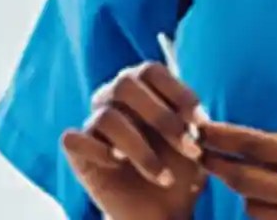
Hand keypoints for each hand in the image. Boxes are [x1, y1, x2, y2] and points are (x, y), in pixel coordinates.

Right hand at [61, 62, 208, 219]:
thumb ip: (196, 127)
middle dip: (162, 117)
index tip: (202, 124)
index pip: (151, 71)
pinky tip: (119, 166)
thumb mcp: (196, 146)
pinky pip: (75, 139)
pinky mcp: (76, 149)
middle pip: (125, 84)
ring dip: (142, 150)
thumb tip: (197, 122)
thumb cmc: (179, 170)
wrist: (159, 211)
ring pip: (107, 117)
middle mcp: (112, 97)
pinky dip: (100, 152)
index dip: (178, 93)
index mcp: (141, 87)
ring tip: (164, 178)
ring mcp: (92, 122)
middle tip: (189, 149)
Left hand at [199, 124, 276, 219]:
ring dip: (248, 197)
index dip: (221, 137)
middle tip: (200, 155)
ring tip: (254, 183)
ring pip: (255, 211)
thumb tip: (264, 141)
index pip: (255, 144)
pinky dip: (271, 217)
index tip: (200, 129)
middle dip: (218, 166)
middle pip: (245, 180)